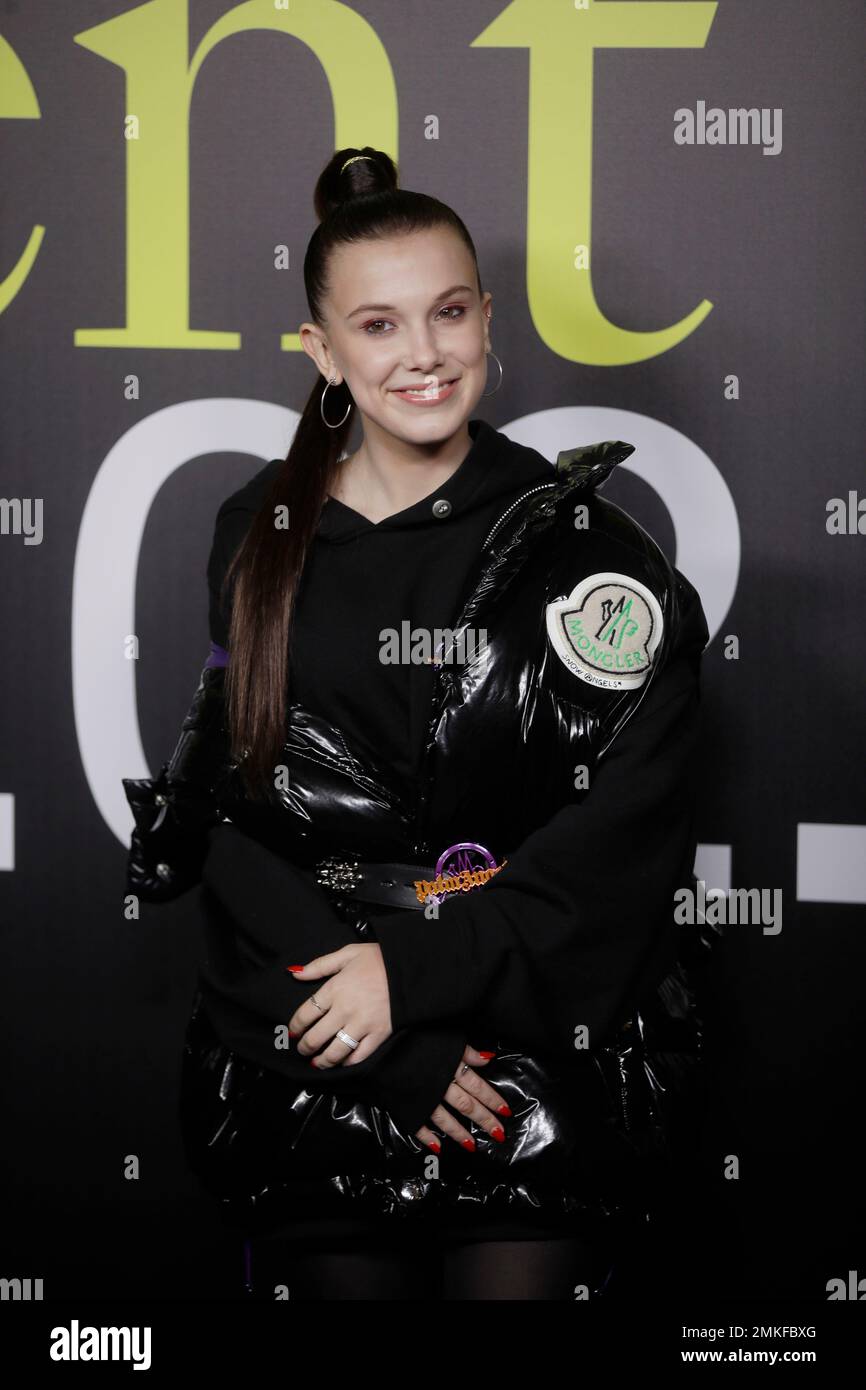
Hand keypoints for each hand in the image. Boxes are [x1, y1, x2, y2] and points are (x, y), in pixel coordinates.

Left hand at [286, 943, 391, 1068]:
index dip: (295, 1026)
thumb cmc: (378, 959)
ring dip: (322, 1060)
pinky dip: (347, 1062)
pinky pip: (358, 1056)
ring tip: (317, 1062)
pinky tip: (341, 1062)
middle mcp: (345, 1010)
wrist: (411, 969)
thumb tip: (295, 974)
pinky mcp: (378, 1035)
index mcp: (335, 989)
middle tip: (302, 1049)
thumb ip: (319, 965)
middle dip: (304, 1047)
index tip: (293, 1032)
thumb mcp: (348, 953)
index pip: (305, 1014)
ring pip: (335, 1051)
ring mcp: (362, 1025)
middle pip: (316, 1037)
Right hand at [415, 1045, 511, 1151]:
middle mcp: (439, 1085)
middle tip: (498, 1134)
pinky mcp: (405, 1106)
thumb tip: (488, 1057)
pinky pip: (418, 1125)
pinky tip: (437, 1147)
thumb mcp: (443, 1036)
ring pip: (445, 1119)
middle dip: (484, 1120)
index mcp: (450, 1067)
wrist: (377, 1045)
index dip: (492, 1099)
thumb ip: (465, 1050)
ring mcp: (422, 1098)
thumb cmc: (412, 1035)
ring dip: (460, 1133)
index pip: (477, 1086)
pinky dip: (427, 1137)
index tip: (505, 1111)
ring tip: (472, 1146)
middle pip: (466, 1105)